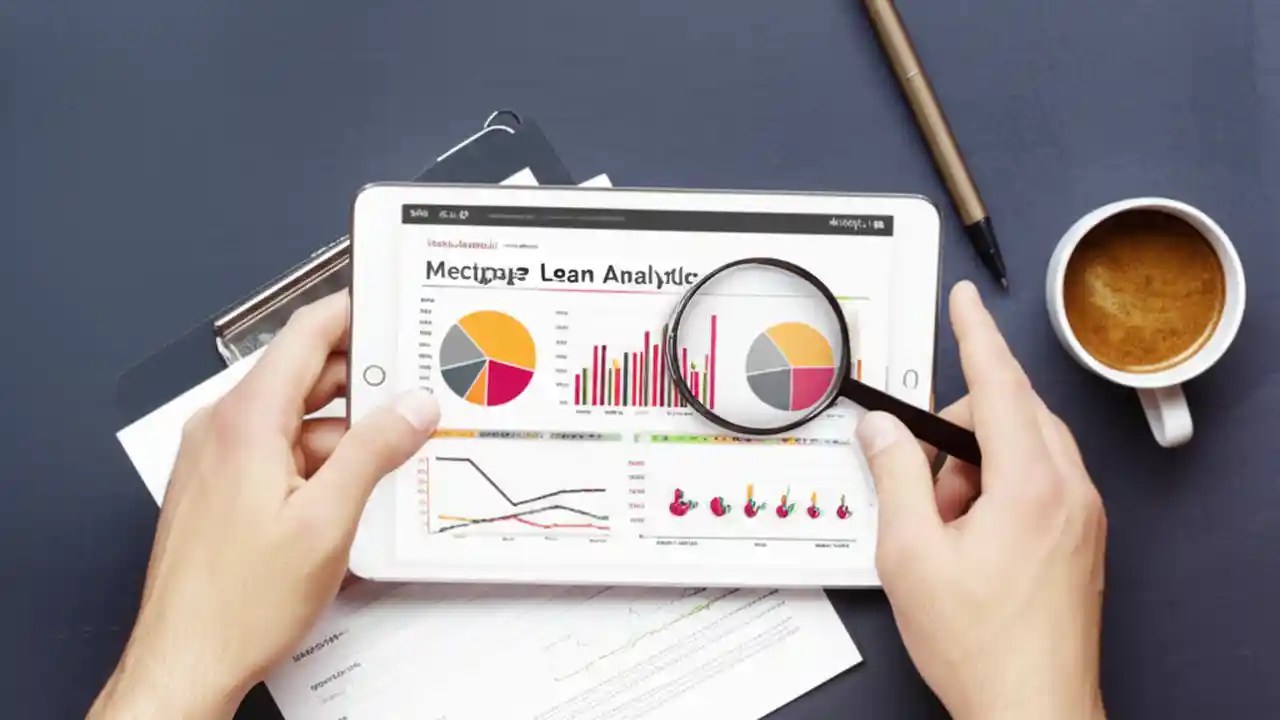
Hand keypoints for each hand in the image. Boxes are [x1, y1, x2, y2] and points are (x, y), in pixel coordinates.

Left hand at [89, 292, 439, 718]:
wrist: (186, 662)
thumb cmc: (239, 603)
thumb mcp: (329, 521)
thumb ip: (374, 452)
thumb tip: (412, 406)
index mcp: (246, 421)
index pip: (305, 334)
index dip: (353, 312)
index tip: (391, 306)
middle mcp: (223, 430)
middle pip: (305, 377)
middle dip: (364, 385)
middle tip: (416, 393)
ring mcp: (218, 460)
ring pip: (296, 422)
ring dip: (345, 435)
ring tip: (393, 459)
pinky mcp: (221, 489)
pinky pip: (279, 454)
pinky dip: (319, 463)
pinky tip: (353, 495)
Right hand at [857, 281, 1106, 719]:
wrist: (1032, 709)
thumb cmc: (981, 644)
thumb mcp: (910, 554)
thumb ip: (894, 476)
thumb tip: (883, 430)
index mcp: (1030, 483)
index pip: (999, 383)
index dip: (975, 334)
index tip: (965, 300)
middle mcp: (1068, 491)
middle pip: (1008, 415)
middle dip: (955, 431)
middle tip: (918, 481)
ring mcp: (1081, 516)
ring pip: (1022, 450)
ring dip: (973, 468)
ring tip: (941, 529)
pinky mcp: (1079, 538)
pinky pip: (1036, 484)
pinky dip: (994, 493)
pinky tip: (965, 541)